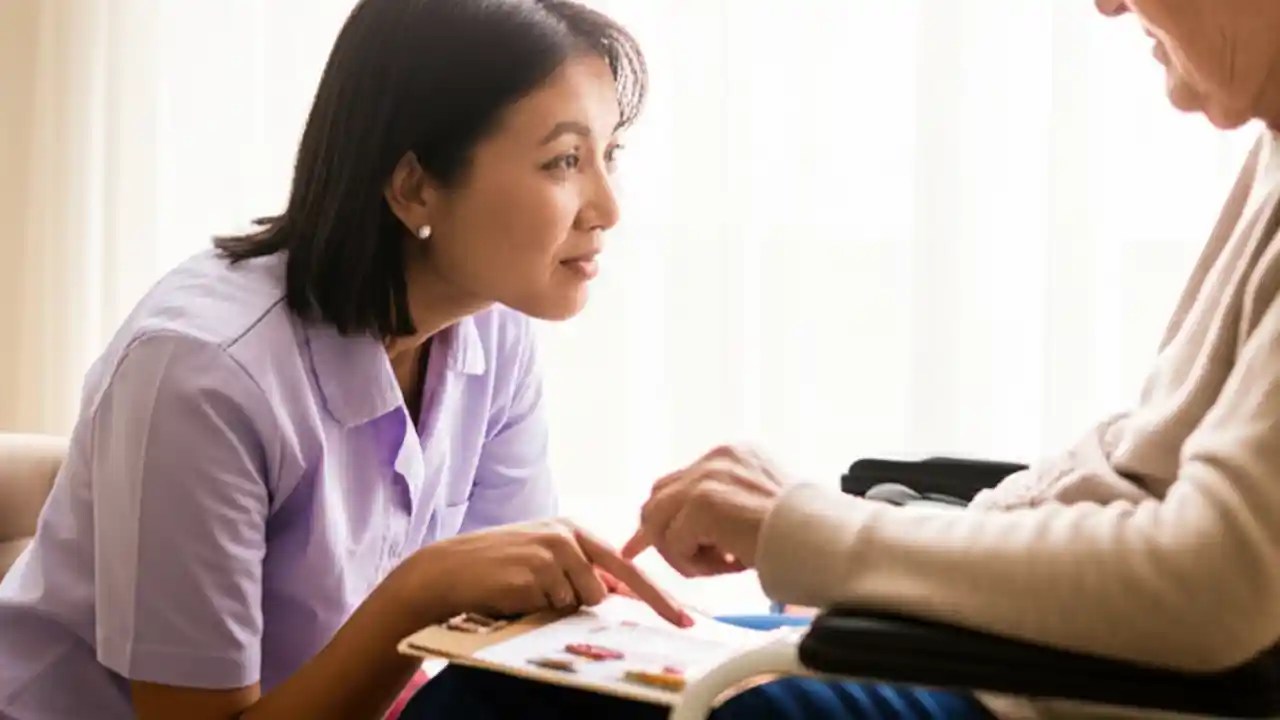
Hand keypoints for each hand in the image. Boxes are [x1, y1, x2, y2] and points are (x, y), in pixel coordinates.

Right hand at [402, 518, 692, 626]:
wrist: (450, 569)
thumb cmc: (502, 568)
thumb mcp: (548, 559)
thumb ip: (584, 572)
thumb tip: (622, 597)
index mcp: (576, 531)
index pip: (628, 568)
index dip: (658, 597)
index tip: (686, 620)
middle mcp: (569, 536)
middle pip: (602, 592)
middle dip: (580, 604)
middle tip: (543, 597)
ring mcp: (552, 551)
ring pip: (579, 602)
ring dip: (554, 607)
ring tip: (524, 591)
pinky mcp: (534, 570)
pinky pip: (552, 607)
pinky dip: (535, 608)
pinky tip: (513, 593)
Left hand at [621, 444, 787, 576]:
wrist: (823, 537)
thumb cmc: (802, 532)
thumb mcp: (760, 506)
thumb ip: (723, 508)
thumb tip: (685, 534)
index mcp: (733, 454)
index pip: (680, 481)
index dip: (663, 515)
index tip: (642, 540)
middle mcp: (717, 458)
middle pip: (658, 496)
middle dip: (653, 532)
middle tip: (640, 556)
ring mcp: (707, 478)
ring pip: (659, 522)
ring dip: (681, 553)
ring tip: (720, 565)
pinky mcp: (702, 503)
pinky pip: (674, 543)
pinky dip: (693, 564)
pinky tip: (729, 564)